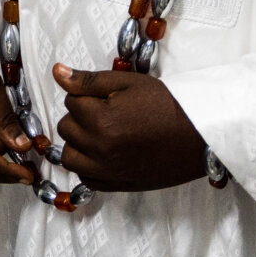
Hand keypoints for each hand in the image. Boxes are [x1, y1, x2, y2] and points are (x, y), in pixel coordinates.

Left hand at [50, 63, 207, 191]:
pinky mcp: (117, 185)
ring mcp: (107, 170)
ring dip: (79, 142)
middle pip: (66, 128)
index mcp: (100, 120)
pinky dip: (88, 166)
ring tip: (101, 132)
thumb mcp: (127, 83)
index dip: (86, 95)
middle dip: (80, 117)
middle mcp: (99, 149)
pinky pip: (85, 178)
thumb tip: (57, 71)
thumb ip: (88, 80)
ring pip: (69, 156)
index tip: (107, 97)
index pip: (70, 101)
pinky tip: (104, 154)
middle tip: (106, 112)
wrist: (198, 135)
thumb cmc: (165, 104)